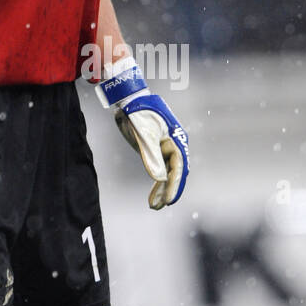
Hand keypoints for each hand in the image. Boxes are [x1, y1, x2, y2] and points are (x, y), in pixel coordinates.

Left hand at [96, 59, 189, 209]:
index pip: (178, 166)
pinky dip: (157, 183)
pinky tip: (153, 196)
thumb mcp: (142, 134)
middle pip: (176, 172)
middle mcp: (174, 144)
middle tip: (163, 206)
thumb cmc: (136, 113)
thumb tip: (159, 178)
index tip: (169, 200)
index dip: (174, 184)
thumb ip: (151, 156)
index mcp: (175, 138)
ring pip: (168, 173)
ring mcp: (166, 148)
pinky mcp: (157, 150)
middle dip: (170, 190)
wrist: (128, 100)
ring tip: (155, 206)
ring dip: (163, 189)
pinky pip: (161, 170)